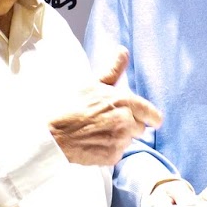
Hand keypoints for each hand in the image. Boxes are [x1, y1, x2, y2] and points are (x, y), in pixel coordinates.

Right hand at [49, 48, 162, 165]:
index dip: (149, 117)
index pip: (152, 114)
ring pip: (129, 140)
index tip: (147, 119)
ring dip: (119, 138)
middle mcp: (126, 121)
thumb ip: (113, 69)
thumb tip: (123, 50)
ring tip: (98, 132)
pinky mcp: (113, 156)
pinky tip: (95, 143)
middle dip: (129, 125)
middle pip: (140, 128)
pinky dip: (110, 150)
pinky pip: (119, 153)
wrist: (54, 135)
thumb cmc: (71, 106)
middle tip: (108, 122)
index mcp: (124, 101)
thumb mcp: (92, 84)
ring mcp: (120, 140)